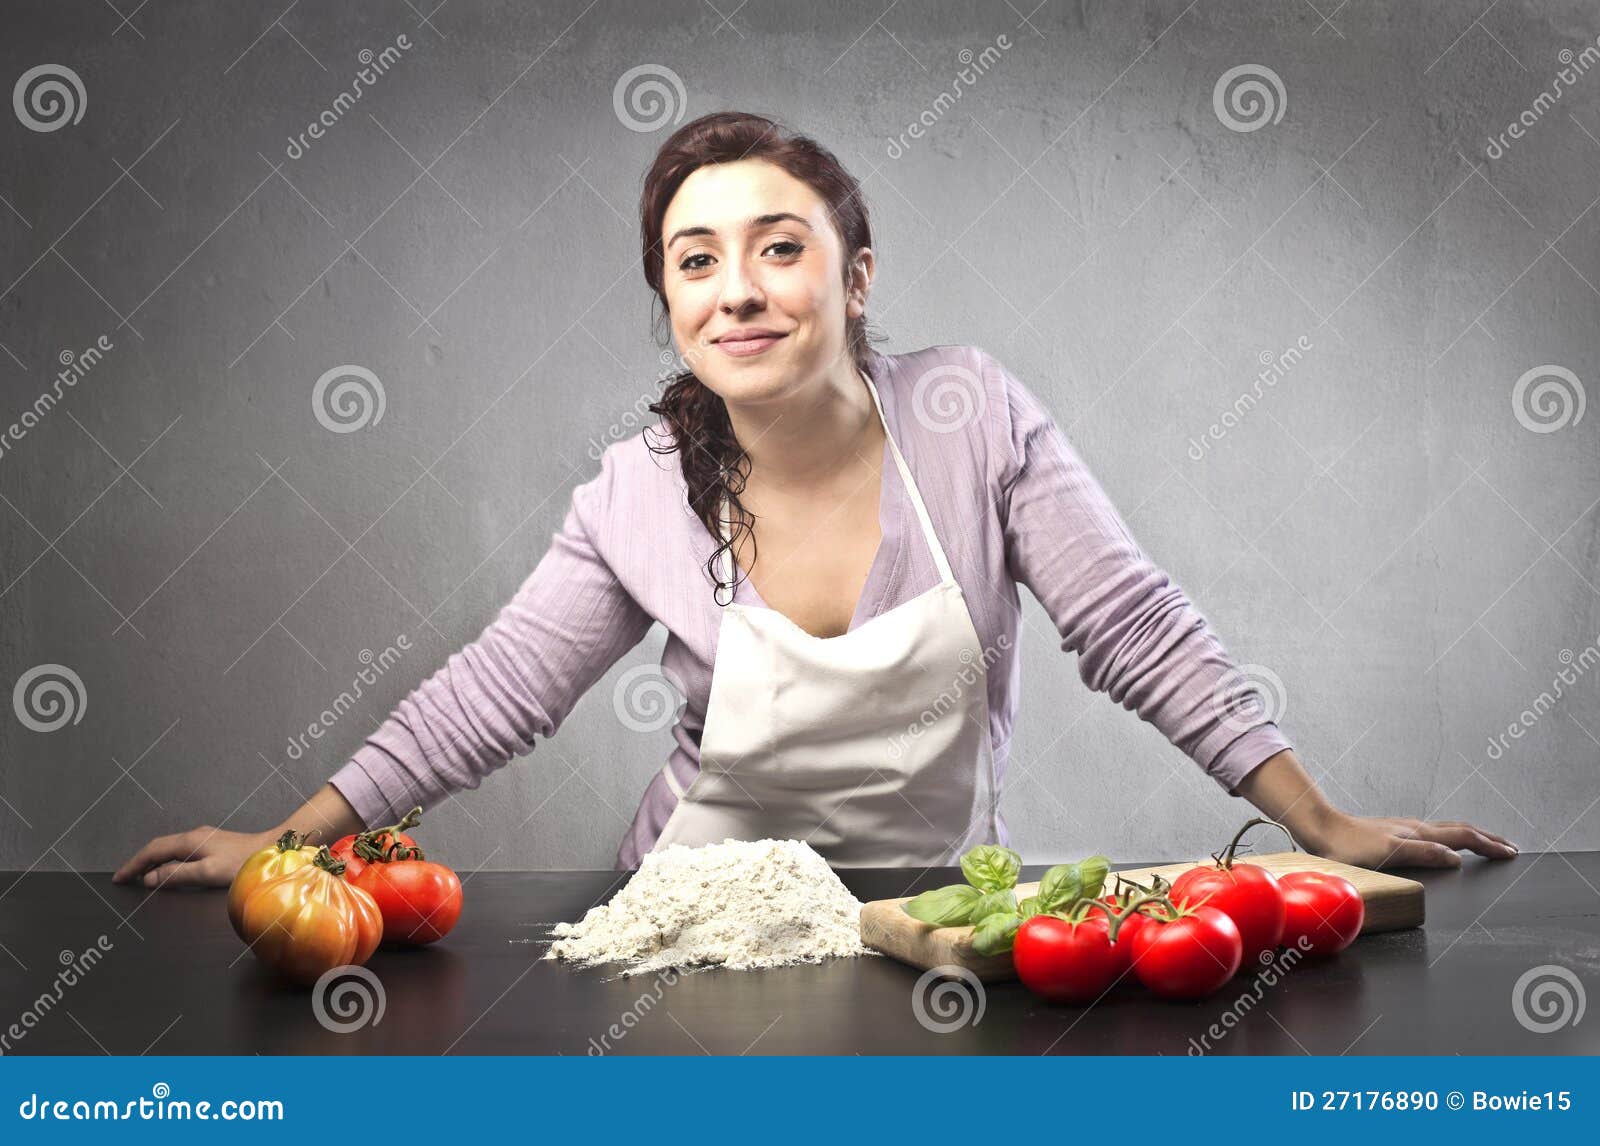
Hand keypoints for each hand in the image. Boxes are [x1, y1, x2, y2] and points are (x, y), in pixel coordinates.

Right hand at [111, 824, 277, 889]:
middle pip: (158, 847)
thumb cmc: (243, 864)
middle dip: (139, 862)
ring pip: (170, 849)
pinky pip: (181, 851)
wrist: (272, 850)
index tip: (118, 878)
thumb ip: (176, 875)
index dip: (133, 865)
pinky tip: (170, 870)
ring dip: (153, 862)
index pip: (152, 851)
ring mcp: (205, 838)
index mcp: (190, 841)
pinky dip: (168, 861)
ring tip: (141, 877)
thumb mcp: (206, 873)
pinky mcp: (214, 844)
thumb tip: (150, 878)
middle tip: (125, 878)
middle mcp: (195, 835)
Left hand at [1304, 810, 1517, 869]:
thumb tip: (1457, 858)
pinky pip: (1432, 833)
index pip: (1463, 838)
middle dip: (1487, 839)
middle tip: (1509, 847)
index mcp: (1418, 834)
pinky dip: (1450, 837)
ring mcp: (1404, 829)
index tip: (1511, 853)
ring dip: (1470, 836)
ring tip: (1485, 842)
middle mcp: (1414, 828)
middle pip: (1460, 830)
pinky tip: (1442, 842)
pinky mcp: (1392, 833)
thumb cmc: (1348, 845)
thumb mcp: (1389, 854)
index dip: (1489, 846)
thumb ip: (1423, 853)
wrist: (1320, 828)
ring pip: (1446, 830)